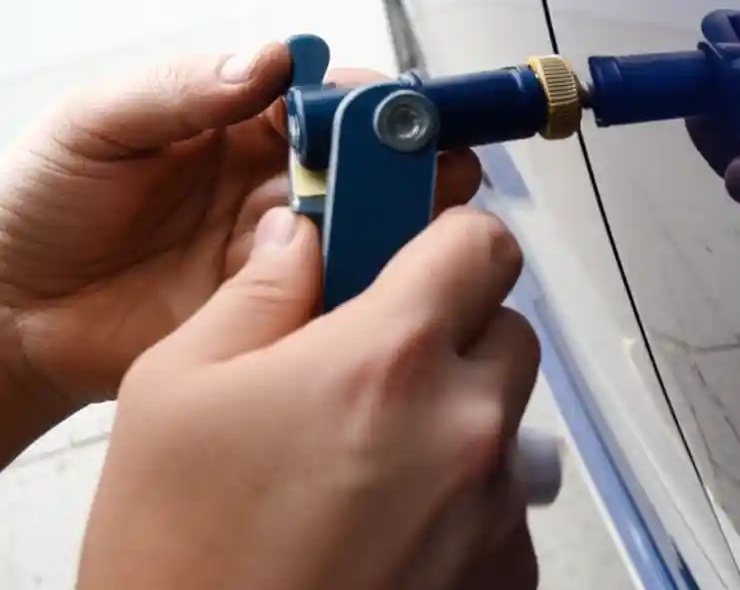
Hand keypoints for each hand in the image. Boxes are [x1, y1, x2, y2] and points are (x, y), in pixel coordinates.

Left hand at [0, 47, 480, 414]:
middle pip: (366, 166)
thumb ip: (180, 91)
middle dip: (410, 163)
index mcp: (239, 126)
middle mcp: (273, 185)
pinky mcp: (275, 308)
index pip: (329, 101)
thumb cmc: (42, 203)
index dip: (374, 103)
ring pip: (365, 229)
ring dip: (402, 223)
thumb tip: (269, 60)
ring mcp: (279, 250)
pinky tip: (387, 284)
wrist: (12, 312)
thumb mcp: (98, 125)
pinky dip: (368, 287)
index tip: (402, 111)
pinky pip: (336, 293)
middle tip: (437, 169)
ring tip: (424, 226)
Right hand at [79, 206, 537, 589]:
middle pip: (506, 329)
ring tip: (364, 463)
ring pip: (505, 416)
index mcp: (388, 360)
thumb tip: (300, 240)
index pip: (482, 244)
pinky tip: (386, 522)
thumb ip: (258, 294)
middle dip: (450, 334)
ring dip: (454, 419)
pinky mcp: (504, 568)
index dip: (448, 241)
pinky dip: (461, 496)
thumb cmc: (180, 562)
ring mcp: (493, 505)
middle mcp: (464, 428)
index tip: (420, 255)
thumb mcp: (175, 394)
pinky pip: (504, 498)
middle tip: (374, 367)